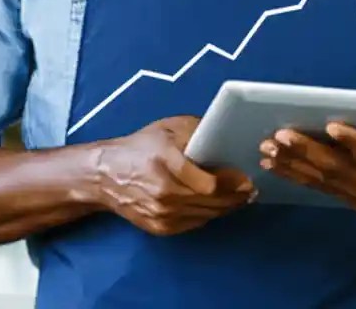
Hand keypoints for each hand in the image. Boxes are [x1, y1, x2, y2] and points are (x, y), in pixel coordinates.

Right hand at [94, 116, 253, 235]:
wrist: (104, 175)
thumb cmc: (141, 147)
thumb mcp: (169, 128)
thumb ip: (199, 131)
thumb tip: (229, 136)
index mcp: (166, 161)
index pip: (207, 183)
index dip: (231, 183)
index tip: (246, 178)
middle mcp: (163, 191)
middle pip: (211, 201)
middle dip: (236, 196)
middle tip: (251, 189)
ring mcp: (160, 213)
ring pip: (206, 214)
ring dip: (227, 207)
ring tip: (241, 197)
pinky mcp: (159, 227)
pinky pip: (195, 223)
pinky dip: (210, 214)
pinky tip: (219, 205)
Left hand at [261, 123, 355, 251]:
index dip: (355, 141)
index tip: (334, 125)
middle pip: (335, 165)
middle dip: (306, 149)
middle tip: (280, 133)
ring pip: (319, 175)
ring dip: (290, 160)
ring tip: (265, 145)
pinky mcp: (345, 195)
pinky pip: (314, 183)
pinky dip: (290, 172)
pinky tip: (269, 161)